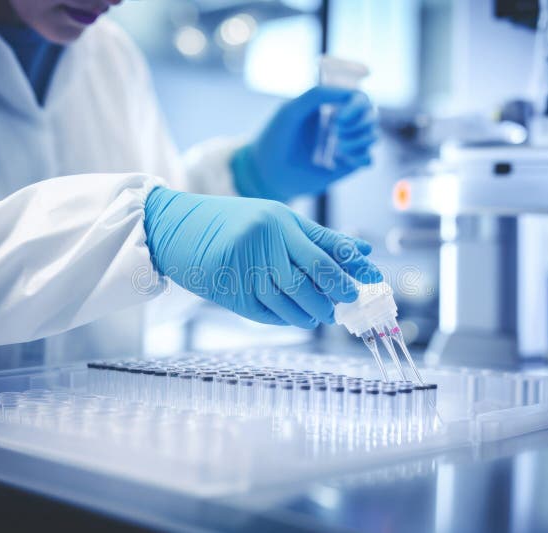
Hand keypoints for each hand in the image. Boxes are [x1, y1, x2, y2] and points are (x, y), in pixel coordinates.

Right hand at [144, 187, 382, 327]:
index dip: (352, 269)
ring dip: (310, 312)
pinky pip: (266, 311)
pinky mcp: (229, 288)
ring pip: (290, 298)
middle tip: (342, 305)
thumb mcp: (275, 219)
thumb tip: (364, 252)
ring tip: (319, 315)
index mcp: (279, 219)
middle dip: (333, 295)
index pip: (326, 249)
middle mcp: (264, 238)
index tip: (371, 283)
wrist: (175, 227)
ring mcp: (245, 264)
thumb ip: (318, 237)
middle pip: (313, 276)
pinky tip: (295, 318)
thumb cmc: (231, 221)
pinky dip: (285, 318)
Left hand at [231, 86, 376, 201]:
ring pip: (373, 136)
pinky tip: (343, 161)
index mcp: (330, 105)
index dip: (357, 105)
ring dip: (360, 141)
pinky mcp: (347, 166)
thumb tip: (351, 94)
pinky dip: (361, 158)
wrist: (267, 173)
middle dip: (359, 125)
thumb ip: (318, 94)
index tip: (339, 119)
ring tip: (337, 149)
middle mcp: (342, 123)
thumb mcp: (291, 110)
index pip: (359, 97)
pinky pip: (369, 159)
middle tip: (336, 134)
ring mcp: (346, 144)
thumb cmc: (275, 137)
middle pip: (372, 115)